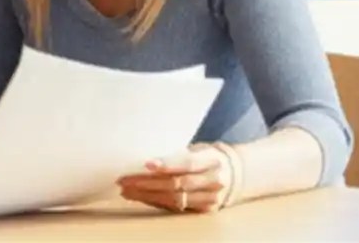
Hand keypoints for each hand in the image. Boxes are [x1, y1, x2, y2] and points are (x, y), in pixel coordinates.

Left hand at [116, 143, 235, 212]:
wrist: (233, 174)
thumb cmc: (208, 157)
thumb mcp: (199, 149)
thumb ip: (179, 154)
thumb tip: (149, 160)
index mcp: (212, 160)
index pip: (188, 163)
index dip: (168, 164)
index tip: (147, 163)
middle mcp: (213, 180)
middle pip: (177, 184)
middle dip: (148, 183)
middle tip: (125, 180)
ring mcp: (210, 198)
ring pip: (174, 199)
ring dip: (147, 196)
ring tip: (127, 191)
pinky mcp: (203, 210)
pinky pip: (175, 208)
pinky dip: (156, 202)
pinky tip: (141, 197)